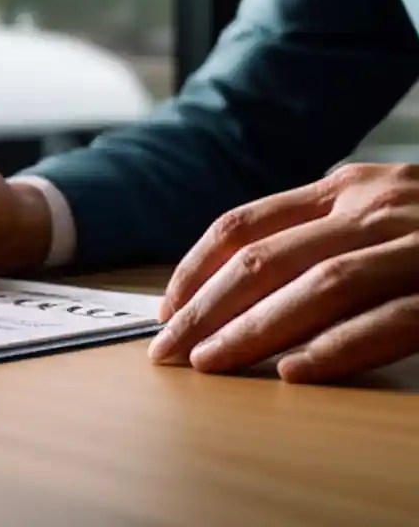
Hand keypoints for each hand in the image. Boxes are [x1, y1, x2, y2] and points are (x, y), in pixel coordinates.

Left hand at [150, 163, 418, 382]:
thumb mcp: (389, 211)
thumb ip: (328, 233)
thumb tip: (247, 287)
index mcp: (349, 189)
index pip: (246, 225)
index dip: (196, 270)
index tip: (165, 311)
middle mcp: (376, 207)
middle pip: (266, 259)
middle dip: (205, 309)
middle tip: (166, 350)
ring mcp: (417, 245)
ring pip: (319, 285)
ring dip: (254, 329)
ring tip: (208, 363)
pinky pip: (390, 319)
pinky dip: (337, 346)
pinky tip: (293, 370)